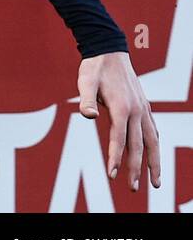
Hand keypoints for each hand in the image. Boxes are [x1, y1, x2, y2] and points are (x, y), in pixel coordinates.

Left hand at [78, 52, 159, 191]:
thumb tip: (88, 116)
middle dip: (136, 169)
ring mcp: (143, 110)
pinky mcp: (144, 107)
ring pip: (152, 142)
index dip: (116, 158)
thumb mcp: (84, 81)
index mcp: (122, 107)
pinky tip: (153, 157)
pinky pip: (153, 132)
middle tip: (134, 189)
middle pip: (139, 146)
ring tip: (155, 183)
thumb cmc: (94, 67)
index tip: (112, 175)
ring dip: (153, 163)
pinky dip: (155, 147)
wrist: (109, 50)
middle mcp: (137, 111)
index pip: (119, 139)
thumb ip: (85, 100)